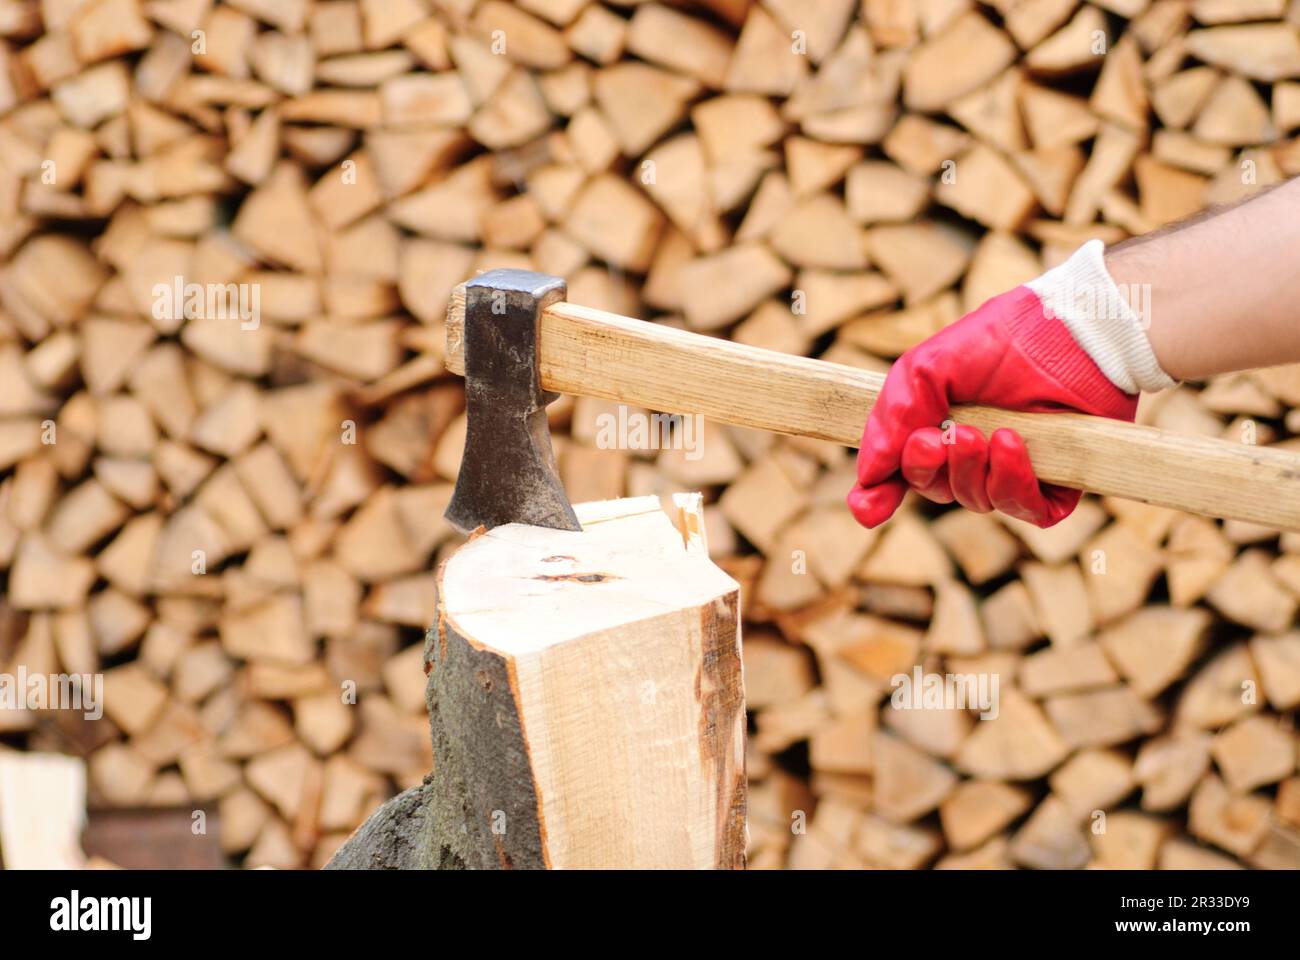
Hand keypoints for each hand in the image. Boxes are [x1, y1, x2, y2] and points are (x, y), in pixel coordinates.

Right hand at [846, 285, 1138, 528]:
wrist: (1076, 328)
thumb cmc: (1001, 339)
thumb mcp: (926, 368)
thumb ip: (893, 417)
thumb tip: (868, 473)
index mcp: (937, 428)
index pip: (900, 476)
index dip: (877, 496)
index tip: (865, 506)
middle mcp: (973, 456)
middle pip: (934, 489)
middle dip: (926, 469)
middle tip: (934, 439)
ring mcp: (1014, 471)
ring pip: (976, 502)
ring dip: (970, 470)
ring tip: (980, 433)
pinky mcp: (1056, 484)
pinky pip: (1025, 510)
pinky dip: (1012, 483)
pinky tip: (1010, 444)